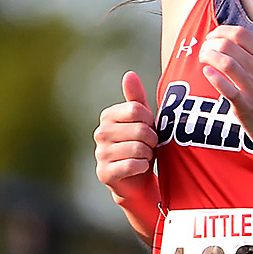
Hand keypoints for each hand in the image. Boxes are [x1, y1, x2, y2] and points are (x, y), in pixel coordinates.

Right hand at [94, 71, 157, 201]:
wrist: (137, 179)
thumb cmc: (142, 145)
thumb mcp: (143, 120)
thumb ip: (137, 98)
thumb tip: (129, 74)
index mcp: (108, 116)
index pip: (137, 110)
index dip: (151, 121)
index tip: (150, 129)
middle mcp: (100, 132)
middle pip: (140, 130)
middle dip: (152, 140)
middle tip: (149, 146)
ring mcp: (100, 153)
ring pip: (138, 148)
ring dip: (148, 155)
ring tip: (143, 157)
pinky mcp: (104, 173)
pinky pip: (133, 165)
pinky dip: (143, 167)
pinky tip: (139, 168)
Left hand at [198, 20, 252, 163]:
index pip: (241, 34)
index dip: (221, 31)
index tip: (212, 37)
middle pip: (229, 45)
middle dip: (210, 44)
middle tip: (204, 50)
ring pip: (226, 62)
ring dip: (209, 56)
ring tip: (203, 59)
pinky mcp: (247, 108)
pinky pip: (227, 89)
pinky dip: (214, 78)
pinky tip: (207, 73)